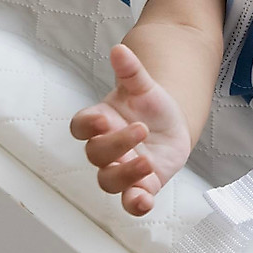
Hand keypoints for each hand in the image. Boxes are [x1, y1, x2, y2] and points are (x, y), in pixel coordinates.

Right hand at [70, 44, 192, 214]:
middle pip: (96, 154)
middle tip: (140, 129)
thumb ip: (131, 70)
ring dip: (124, 175)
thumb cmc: (148, 105)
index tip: (103, 118)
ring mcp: (123, 168)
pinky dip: (135, 204)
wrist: (171, 124)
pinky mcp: (143, 184)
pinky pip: (131, 201)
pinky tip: (144, 201)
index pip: (80, 127)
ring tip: (146, 162)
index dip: (87, 125)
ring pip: (109, 181)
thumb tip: (120, 49)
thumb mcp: (143, 86)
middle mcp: (107, 149)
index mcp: (101, 122)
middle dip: (116, 144)